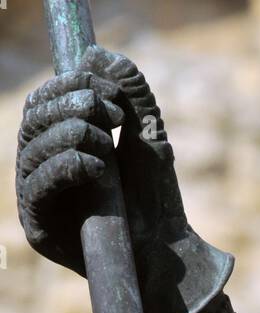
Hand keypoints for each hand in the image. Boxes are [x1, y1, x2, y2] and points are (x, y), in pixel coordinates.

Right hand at [16, 46, 231, 312]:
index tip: (109, 94)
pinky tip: (96, 167)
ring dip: (71, 134)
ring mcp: (36, 198)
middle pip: (33, 118)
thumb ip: (128, 90)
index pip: (44, 101)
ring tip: (107, 144)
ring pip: (31, 147)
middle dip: (71, 106)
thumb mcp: (147, 133)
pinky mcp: (39, 228)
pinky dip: (66, 167)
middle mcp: (41, 167)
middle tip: (110, 115)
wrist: (168, 252)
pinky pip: (37, 186)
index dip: (68, 84)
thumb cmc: (156, 197)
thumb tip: (95, 51)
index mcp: (58, 143)